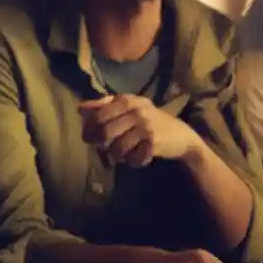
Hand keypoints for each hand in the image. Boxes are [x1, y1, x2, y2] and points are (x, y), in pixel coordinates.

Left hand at [80, 94, 203, 166]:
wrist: (182, 136)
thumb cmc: (150, 120)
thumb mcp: (131, 107)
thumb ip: (106, 105)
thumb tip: (80, 109)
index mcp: (127, 100)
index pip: (99, 115)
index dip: (89, 128)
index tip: (86, 136)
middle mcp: (136, 111)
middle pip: (105, 132)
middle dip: (98, 144)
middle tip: (99, 149)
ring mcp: (145, 127)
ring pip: (117, 148)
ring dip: (114, 156)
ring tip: (117, 157)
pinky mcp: (153, 144)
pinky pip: (132, 158)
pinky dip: (131, 162)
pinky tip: (134, 159)